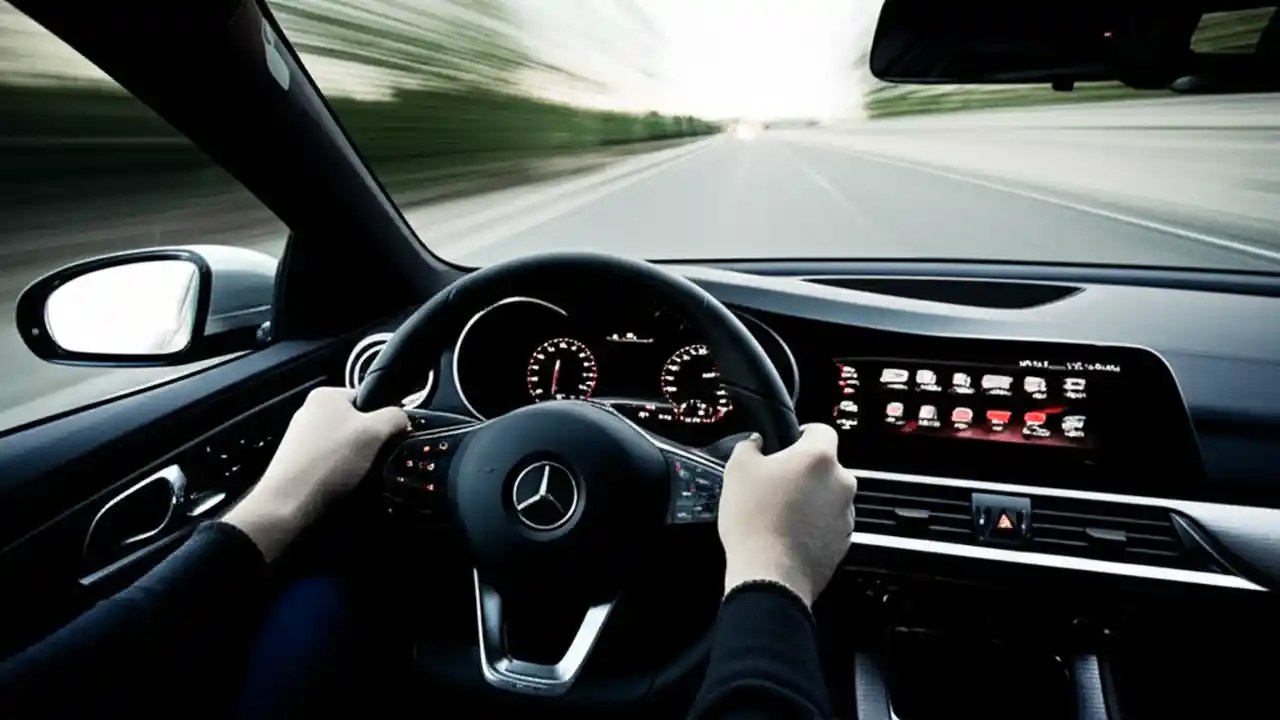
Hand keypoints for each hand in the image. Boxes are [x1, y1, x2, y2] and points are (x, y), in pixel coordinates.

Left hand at [223, 387, 407, 559]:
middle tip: (374, 460)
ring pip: (344, 445)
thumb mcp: (375, 432)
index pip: (368, 399)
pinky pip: (330, 461)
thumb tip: (402, 419)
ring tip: (356, 475)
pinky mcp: (296, 460)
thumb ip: (395, 417)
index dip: (383, 420)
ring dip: (355, 459)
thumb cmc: (332, 459)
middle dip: (369, 442)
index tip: (387, 441)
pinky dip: (339, 471)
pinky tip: (340, 483)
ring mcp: (300, 436)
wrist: (289, 501)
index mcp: (326, 394)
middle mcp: (310, 410)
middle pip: (356, 423)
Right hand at [718, 424, 856, 606]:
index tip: (788, 444)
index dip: (803, 433)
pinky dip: (814, 525)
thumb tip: (757, 443)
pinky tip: (790, 535)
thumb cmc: (754, 518)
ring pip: (828, 497)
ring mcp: (846, 515)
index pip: (822, 430)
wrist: (770, 576)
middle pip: (826, 467)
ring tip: (781, 514)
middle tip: (777, 484)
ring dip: (811, 499)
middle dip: (805, 472)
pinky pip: (828, 524)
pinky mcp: (844, 542)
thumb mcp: (737, 470)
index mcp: (819, 457)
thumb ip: (749, 447)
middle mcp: (841, 483)